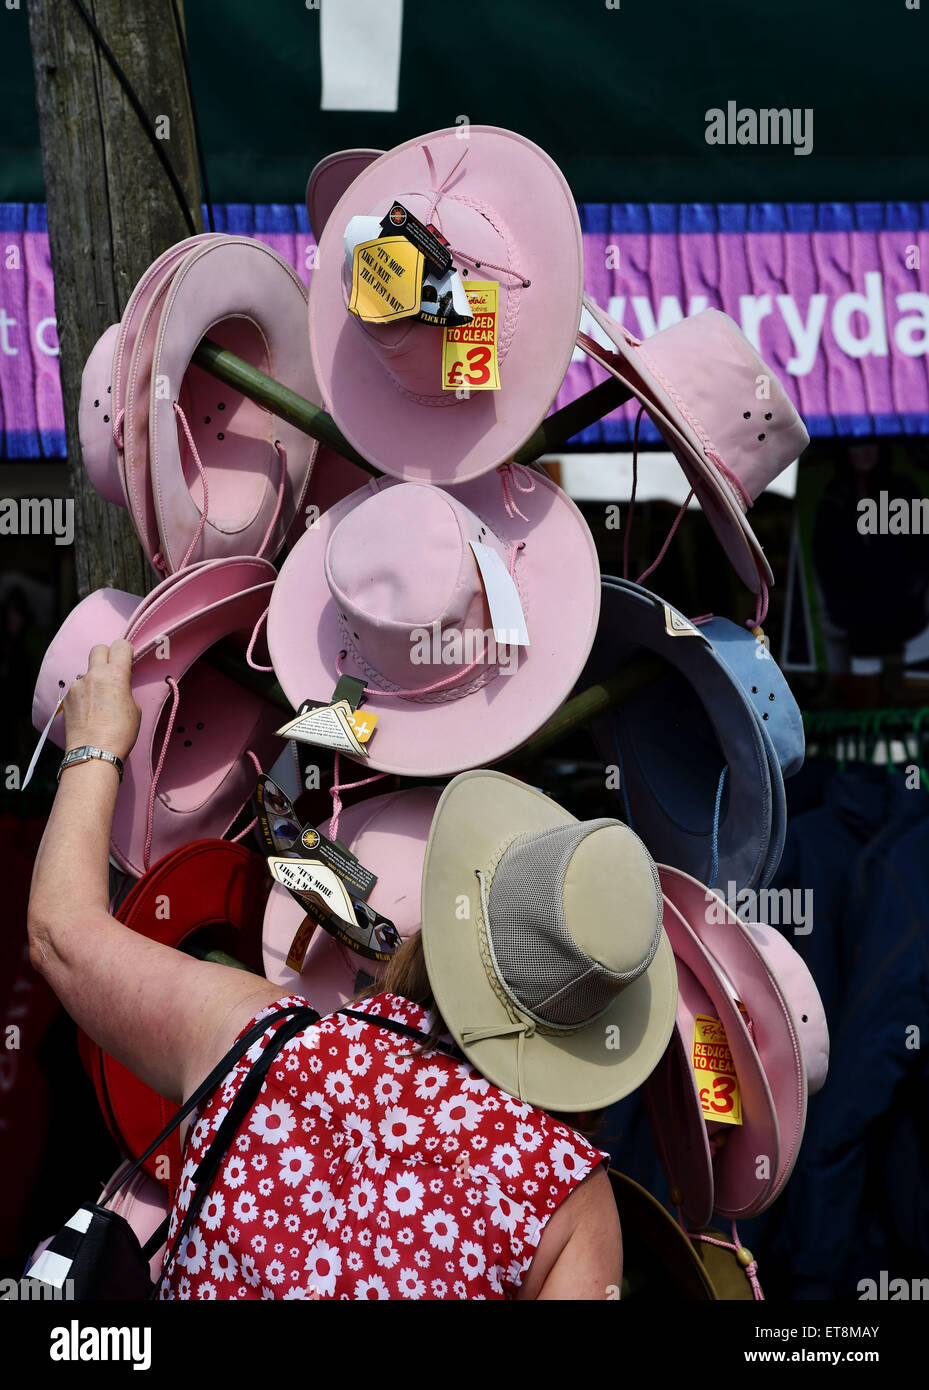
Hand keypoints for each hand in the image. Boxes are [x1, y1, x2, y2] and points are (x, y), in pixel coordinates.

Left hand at [63, 641, 140, 761]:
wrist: (94, 751)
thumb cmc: (120, 733)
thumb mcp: (134, 708)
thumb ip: (125, 690)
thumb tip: (119, 687)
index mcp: (115, 675)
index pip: (120, 645)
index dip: (126, 651)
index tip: (127, 660)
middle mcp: (94, 675)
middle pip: (99, 649)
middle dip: (107, 656)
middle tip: (112, 671)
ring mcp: (77, 685)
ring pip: (87, 672)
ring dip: (94, 679)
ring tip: (100, 701)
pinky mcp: (68, 697)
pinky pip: (78, 688)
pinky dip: (84, 694)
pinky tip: (89, 711)